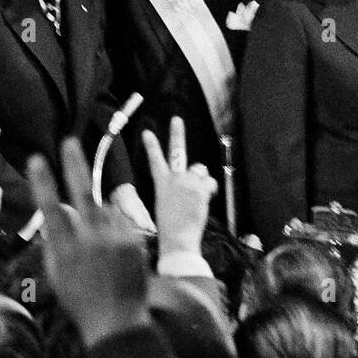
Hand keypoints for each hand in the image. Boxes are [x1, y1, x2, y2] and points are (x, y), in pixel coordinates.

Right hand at [28, 137, 149, 347]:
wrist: (118, 321)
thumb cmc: (80, 300)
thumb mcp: (57, 274)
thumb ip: (52, 243)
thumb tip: (53, 215)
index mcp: (65, 249)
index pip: (50, 207)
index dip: (43, 181)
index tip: (37, 158)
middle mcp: (89, 240)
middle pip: (81, 193)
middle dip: (74, 164)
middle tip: (70, 141)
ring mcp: (114, 240)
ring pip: (104, 209)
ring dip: (100, 217)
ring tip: (101, 247)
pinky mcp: (133, 241)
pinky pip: (121, 221)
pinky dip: (115, 227)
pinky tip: (114, 249)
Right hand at [143, 118, 215, 260]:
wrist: (178, 238)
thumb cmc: (171, 225)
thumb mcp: (167, 203)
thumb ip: (178, 187)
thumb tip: (196, 176)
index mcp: (162, 183)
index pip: (155, 160)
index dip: (151, 145)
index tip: (148, 132)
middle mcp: (174, 179)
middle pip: (176, 151)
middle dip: (176, 133)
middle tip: (176, 119)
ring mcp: (188, 182)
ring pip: (200, 170)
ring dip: (201, 179)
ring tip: (196, 196)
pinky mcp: (200, 188)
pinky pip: (210, 182)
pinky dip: (210, 190)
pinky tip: (203, 201)